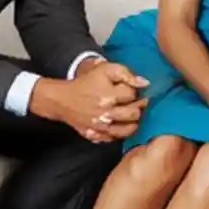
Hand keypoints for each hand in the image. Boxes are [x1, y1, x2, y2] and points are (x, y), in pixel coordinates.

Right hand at [31, 61, 149, 141]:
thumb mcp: (105, 70)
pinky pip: (114, 138)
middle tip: (139, 104)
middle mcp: (106, 113)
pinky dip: (120, 133)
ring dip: (133, 122)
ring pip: (127, 130)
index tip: (133, 91)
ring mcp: (100, 127)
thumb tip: (145, 83)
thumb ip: (126, 73)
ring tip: (131, 115)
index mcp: (109, 95)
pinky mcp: (95, 135)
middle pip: (134, 114)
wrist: (63, 100)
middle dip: (139, 108)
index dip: (135, 92)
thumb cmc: (86, 83)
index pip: (132, 95)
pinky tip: (120, 125)